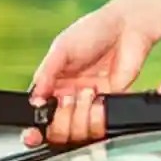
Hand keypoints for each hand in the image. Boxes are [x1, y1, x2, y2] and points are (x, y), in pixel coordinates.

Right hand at [22, 7, 154, 147]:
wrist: (127, 27)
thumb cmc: (92, 31)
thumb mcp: (62, 47)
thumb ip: (46, 73)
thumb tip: (35, 99)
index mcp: (53, 84)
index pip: (39, 114)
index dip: (35, 129)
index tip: (34, 133)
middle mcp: (70, 97)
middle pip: (57, 130)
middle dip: (61, 120)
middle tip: (68, 99)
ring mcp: (89, 103)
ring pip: (78, 132)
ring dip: (81, 115)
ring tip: (87, 92)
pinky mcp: (109, 104)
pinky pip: (100, 124)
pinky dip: (98, 115)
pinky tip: (98, 96)